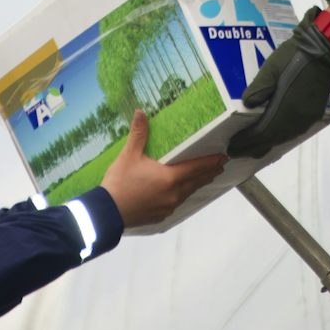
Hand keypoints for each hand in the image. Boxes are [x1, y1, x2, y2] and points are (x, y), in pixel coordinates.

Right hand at [99, 111, 227, 227]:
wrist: (106, 214)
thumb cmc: (119, 184)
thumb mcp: (129, 155)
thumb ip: (138, 134)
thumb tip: (140, 113)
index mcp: (170, 178)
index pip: (197, 168)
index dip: (211, 162)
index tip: (222, 158)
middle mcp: (173, 194)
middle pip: (196, 181)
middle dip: (208, 173)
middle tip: (219, 166)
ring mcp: (168, 207)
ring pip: (188, 193)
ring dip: (196, 184)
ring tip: (203, 178)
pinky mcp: (160, 216)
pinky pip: (177, 204)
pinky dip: (182, 195)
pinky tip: (180, 193)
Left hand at [227, 13, 329, 159]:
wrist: (324, 50)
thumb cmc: (295, 56)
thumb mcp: (272, 68)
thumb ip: (258, 88)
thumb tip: (247, 105)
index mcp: (286, 108)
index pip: (261, 132)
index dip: (246, 141)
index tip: (231, 147)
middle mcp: (297, 119)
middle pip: (272, 139)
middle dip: (252, 147)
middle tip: (236, 151)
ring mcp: (307, 118)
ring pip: (283, 138)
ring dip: (266, 143)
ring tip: (251, 147)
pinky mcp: (313, 114)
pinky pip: (293, 132)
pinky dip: (278, 137)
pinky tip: (270, 136)